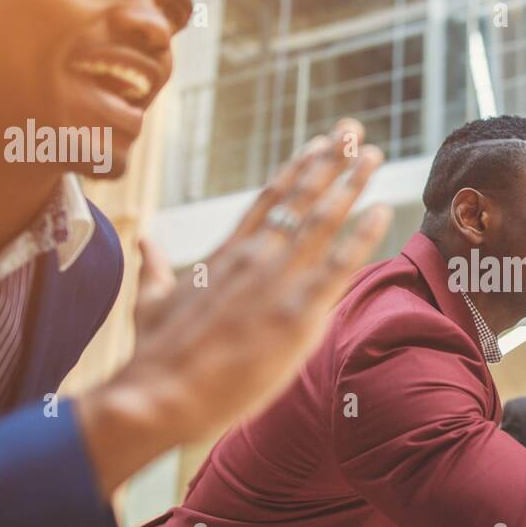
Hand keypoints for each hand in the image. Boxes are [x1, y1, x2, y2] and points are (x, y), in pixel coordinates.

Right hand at [78, 119, 391, 495]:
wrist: (159, 393)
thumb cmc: (153, 356)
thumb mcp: (149, 302)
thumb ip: (153, 267)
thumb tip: (144, 240)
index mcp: (225, 254)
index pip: (269, 200)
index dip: (298, 169)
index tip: (319, 144)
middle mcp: (254, 257)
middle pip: (301, 198)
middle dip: (332, 162)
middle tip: (356, 132)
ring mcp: (276, 282)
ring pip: (322, 221)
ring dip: (351, 184)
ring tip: (374, 155)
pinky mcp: (295, 313)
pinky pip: (338, 266)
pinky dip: (362, 236)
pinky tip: (381, 211)